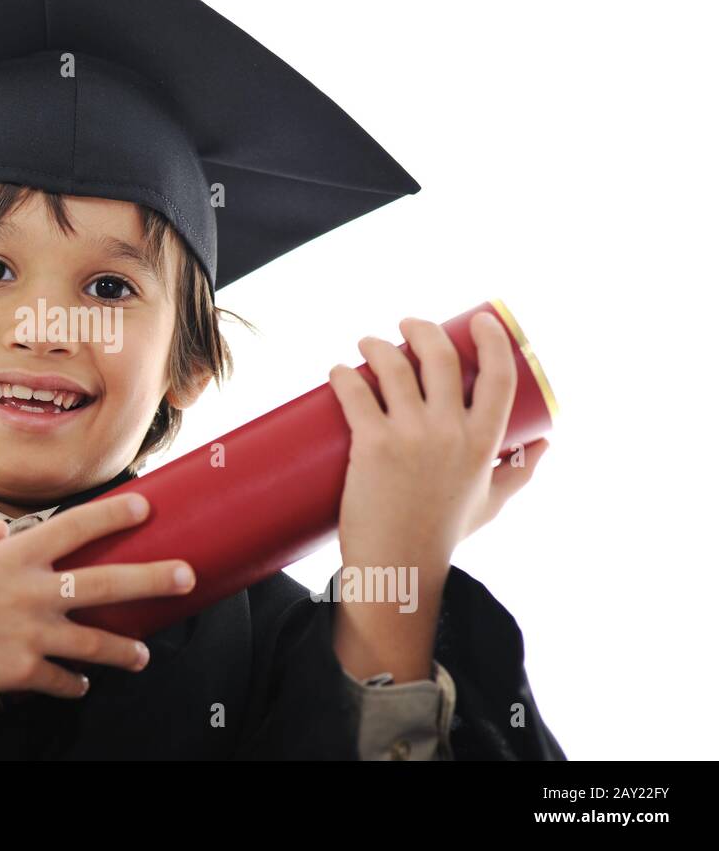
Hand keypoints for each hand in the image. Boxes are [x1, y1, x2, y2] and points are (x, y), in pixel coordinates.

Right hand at [0, 492, 195, 702]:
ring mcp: (31, 635)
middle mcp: (32, 593)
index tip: (144, 506)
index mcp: (12, 556)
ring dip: (124, 648)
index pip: (76, 527)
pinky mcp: (22, 672)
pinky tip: (82, 683)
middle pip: (107, 582)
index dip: (114, 514)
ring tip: (143, 654)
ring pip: (95, 642)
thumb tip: (4, 531)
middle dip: (153, 578)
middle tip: (187, 576)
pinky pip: (63, 679)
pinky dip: (75, 682)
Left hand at [327, 311, 533, 573]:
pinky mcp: (372, 445)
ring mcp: (411, 436)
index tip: (478, 319)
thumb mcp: (491, 502)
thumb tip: (546, 444)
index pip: (500, 376)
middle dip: (422, 330)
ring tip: (367, 344)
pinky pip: (356, 393)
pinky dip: (344, 376)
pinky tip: (338, 371)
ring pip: (395, 367)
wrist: (398, 566)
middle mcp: (452, 433)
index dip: (492, 339)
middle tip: (406, 326)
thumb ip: (519, 473)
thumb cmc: (443, 533)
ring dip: (377, 345)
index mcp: (485, 443)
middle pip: (441, 357)